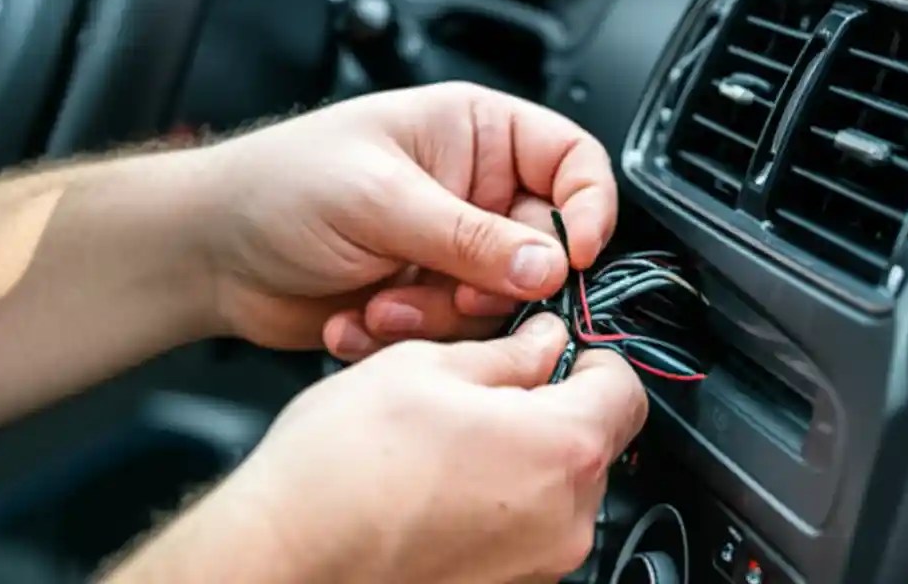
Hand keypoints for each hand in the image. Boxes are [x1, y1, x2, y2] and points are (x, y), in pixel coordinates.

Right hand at [168, 314, 647, 582]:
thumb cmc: (341, 469)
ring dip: (520, 459)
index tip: (557, 351)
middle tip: (484, 392)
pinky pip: (523, 531)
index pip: (624, 388)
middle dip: (550, 409)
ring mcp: (537, 565)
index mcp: (561, 450)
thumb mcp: (424, 368)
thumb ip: (505, 354)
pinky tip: (437, 487)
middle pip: (591, 443)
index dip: (591, 358)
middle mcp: (565, 518)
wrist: (283, 558)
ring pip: (555, 488)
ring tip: (447, 444)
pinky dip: (496, 504)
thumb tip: (541, 344)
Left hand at [194, 83, 616, 356]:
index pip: (572, 160)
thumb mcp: (381, 200)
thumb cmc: (277, 186)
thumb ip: (471, 237)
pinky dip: (415, 337)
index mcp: (475, 133)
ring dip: (443, 313)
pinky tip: (360, 318)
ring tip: (382, 301)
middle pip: (546, 244)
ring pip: (503, 299)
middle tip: (451, 287)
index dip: (588, 207)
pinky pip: (460, 333)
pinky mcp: (428, 299)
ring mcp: (452, 249)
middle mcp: (473, 189)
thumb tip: (550, 265)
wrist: (207, 254)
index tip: (575, 255)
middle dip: (498, 280)